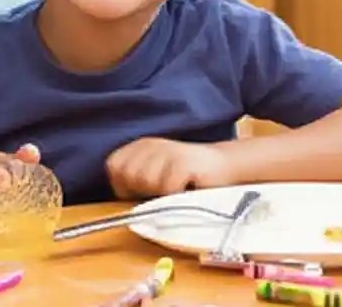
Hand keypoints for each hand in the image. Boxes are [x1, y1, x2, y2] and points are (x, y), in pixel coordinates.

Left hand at [105, 138, 234, 198]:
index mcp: (140, 146)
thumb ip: (135, 180)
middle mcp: (151, 145)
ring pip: (146, 183)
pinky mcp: (182, 163)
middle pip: (128, 177)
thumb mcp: (157, 174)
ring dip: (162, 193)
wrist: (227, 166)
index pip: (114, 167)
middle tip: (165, 189)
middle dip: (144, 190)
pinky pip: (167, 189)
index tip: (143, 191)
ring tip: (177, 187)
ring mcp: (167, 152)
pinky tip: (188, 188)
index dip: (124, 184)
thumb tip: (120, 195)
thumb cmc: (189, 177)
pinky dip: (177, 195)